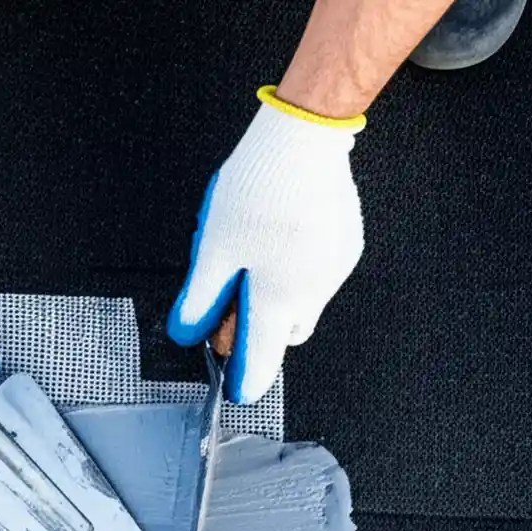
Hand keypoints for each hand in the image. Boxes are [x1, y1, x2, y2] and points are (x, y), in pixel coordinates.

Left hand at [168, 87, 365, 403]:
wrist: (304, 139)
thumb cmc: (260, 191)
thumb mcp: (213, 250)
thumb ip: (199, 299)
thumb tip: (187, 332)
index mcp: (281, 299)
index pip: (264, 359)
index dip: (247, 377)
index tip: (236, 389)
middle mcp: (316, 290)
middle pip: (285, 331)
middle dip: (259, 328)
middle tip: (228, 306)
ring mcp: (335, 267)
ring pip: (301, 299)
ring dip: (275, 294)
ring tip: (246, 256)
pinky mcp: (345, 242)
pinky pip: (316, 271)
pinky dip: (292, 268)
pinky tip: (272, 235)